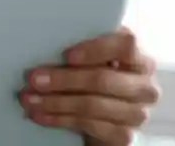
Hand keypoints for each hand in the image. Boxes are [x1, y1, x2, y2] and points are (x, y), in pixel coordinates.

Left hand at [20, 27, 160, 145]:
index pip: (126, 46)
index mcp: (140, 58)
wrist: (106, 117)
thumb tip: (46, 40)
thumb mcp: (95, 59)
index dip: (95, 50)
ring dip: (55, 102)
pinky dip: (59, 119)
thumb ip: (84, 46)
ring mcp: (137, 114)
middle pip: (103, 79)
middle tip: (33, 79)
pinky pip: (88, 126)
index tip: (67, 55)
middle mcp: (145, 86)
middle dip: (64, 79)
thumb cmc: (97, 77)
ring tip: (29, 99)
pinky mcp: (124, 136)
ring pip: (92, 105)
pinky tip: (40, 115)